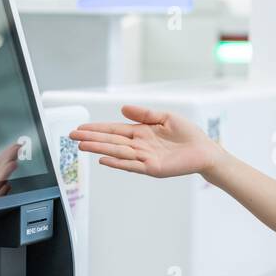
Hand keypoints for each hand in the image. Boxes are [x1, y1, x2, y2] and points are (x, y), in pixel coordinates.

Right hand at [69, 104, 223, 178]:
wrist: (205, 150)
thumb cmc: (187, 134)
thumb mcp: (165, 117)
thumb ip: (144, 114)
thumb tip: (122, 108)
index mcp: (141, 132)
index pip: (114, 130)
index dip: (96, 129)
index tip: (80, 128)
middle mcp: (139, 146)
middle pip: (111, 141)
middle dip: (91, 138)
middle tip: (71, 136)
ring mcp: (144, 158)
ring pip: (117, 152)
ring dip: (99, 149)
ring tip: (82, 146)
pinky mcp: (153, 168)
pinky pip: (132, 165)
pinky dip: (118, 162)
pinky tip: (103, 159)